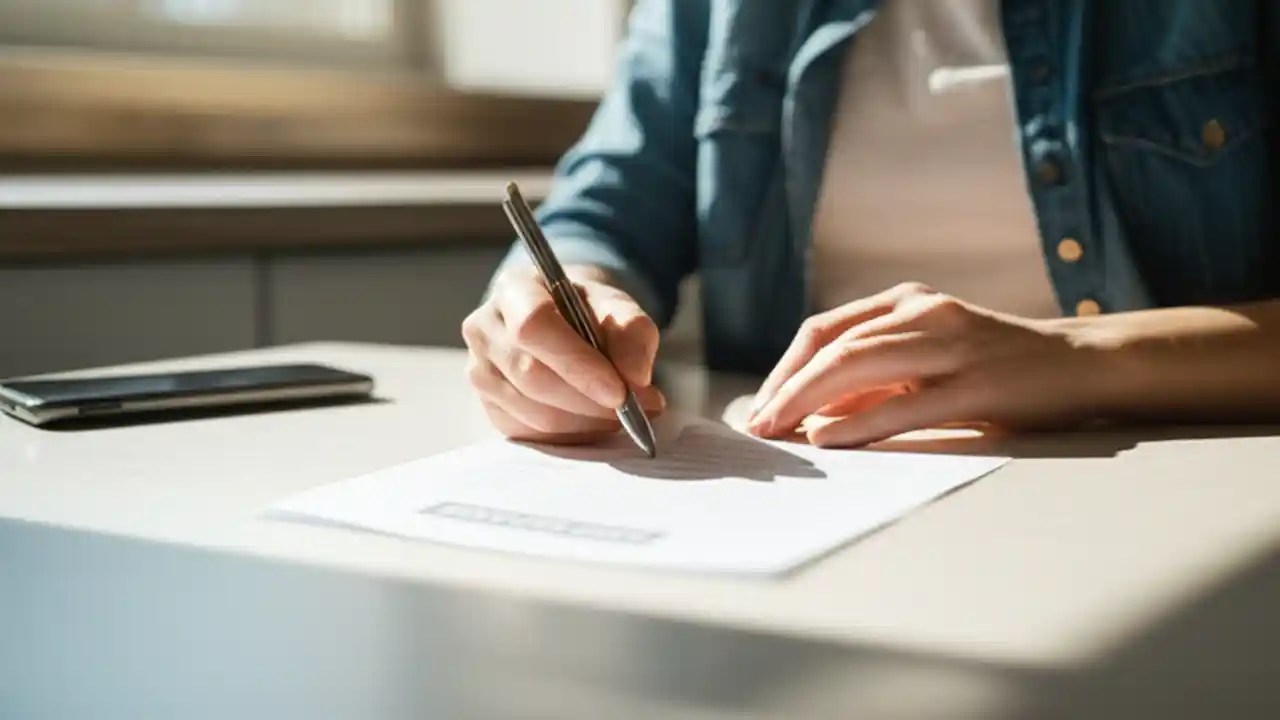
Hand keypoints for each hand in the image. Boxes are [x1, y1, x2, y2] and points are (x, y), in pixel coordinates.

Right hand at [462, 264, 664, 442]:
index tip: (619, 392)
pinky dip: (571, 436)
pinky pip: (531, 434)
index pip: (533, 327)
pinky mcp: (489, 407)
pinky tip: (595, 421)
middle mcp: (484, 330)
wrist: (561, 321)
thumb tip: (636, 379)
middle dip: (590, 402)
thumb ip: (634, 333)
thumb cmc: (587, 311)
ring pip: (533, 413)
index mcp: (513, 290)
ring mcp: (480, 371)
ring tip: (623, 415)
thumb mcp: (618, 306)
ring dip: (586, 422)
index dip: (576, 364)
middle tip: (638, 408)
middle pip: (532, 377)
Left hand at [747, 282, 1109, 446]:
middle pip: (832, 345)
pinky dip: (859, 423)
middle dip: (784, 387)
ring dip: (806, 401)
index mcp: (906, 301)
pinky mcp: (978, 384)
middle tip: (756, 426)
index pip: (823, 330)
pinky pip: (905, 403)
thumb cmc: (995, 370)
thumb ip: (877, 379)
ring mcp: (951, 344)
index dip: (784, 369)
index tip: (757, 406)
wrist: (1081, 365)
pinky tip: (827, 439)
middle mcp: (924, 312)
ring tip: (776, 431)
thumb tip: (812, 415)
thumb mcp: (928, 360)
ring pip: (858, 365)